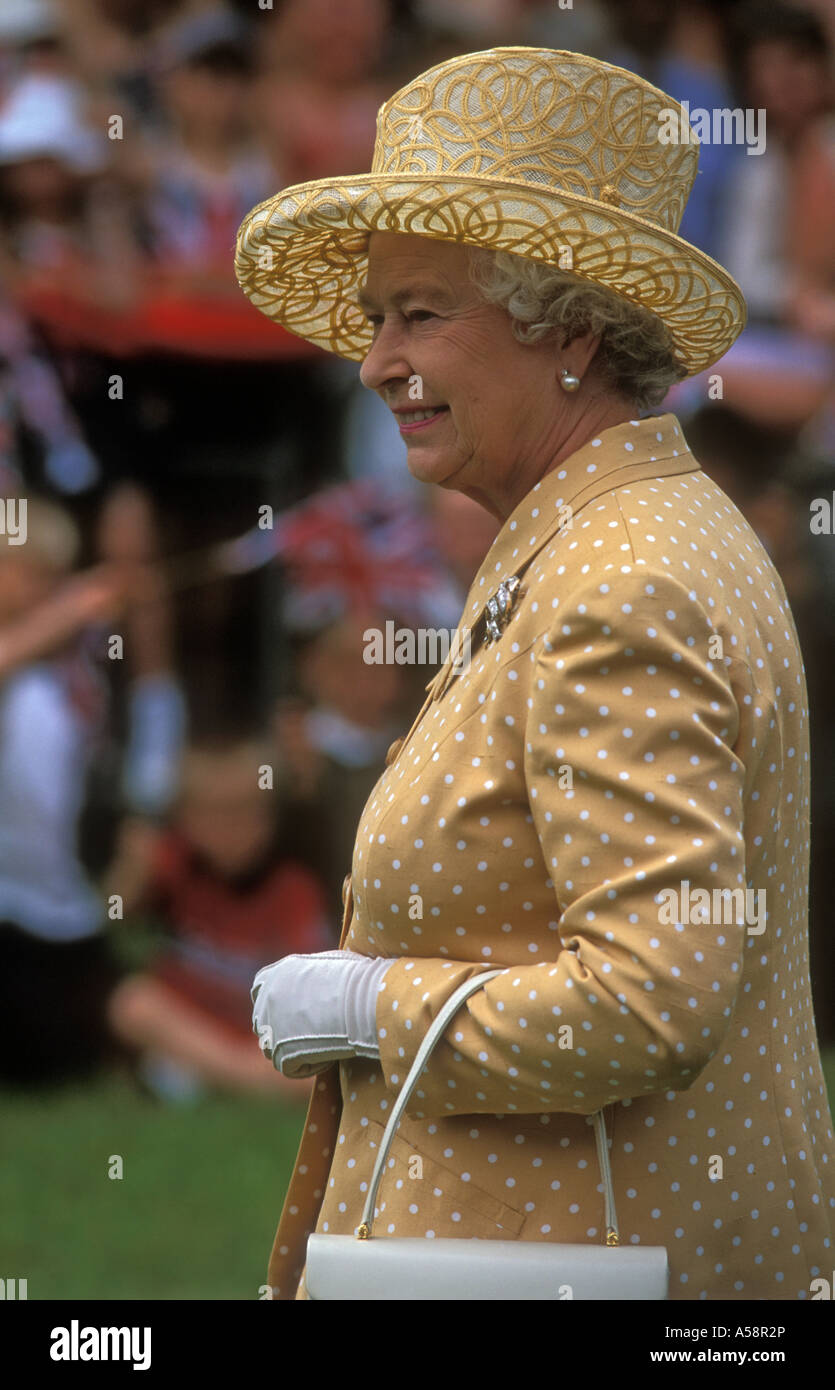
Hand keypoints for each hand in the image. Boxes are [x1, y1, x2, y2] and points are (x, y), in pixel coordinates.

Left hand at [251, 950, 393, 1078]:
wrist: (361, 1000)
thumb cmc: (356, 979)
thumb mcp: (327, 963)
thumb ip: (311, 973)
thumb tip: (321, 981)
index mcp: (275, 975)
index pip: (259, 991)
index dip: (273, 1004)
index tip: (291, 1011)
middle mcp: (266, 1000)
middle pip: (263, 1024)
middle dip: (281, 1031)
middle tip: (312, 1034)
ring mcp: (271, 1028)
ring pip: (272, 1050)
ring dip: (293, 1052)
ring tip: (324, 1046)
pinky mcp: (282, 1053)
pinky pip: (290, 1068)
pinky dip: (309, 1066)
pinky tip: (330, 1057)